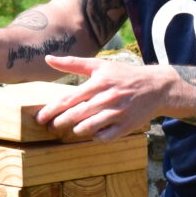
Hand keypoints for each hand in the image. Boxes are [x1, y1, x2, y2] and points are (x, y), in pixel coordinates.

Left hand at [35, 55, 169, 140]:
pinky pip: (106, 137)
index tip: (39, 118)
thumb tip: (47, 58)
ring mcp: (118, 114)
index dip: (51, 110)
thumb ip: (72, 63)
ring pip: (89, 128)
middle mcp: (107, 98)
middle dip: (59, 123)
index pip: (68, 99)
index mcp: (98, 83)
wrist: (156, 87)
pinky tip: (93, 132)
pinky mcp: (127, 126)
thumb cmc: (123, 75)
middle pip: (76, 115)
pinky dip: (96, 137)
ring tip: (72, 128)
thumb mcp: (99, 65)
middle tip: (49, 127)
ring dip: (77, 130)